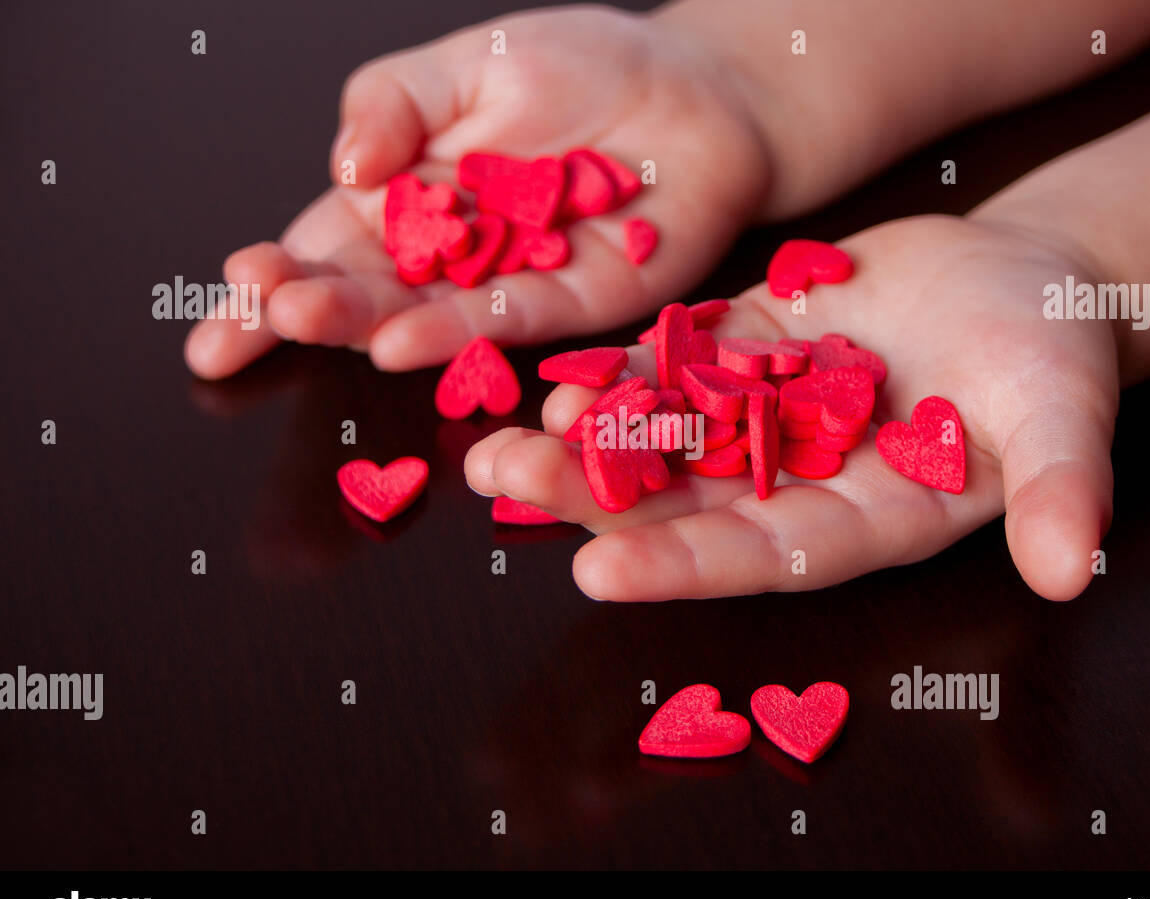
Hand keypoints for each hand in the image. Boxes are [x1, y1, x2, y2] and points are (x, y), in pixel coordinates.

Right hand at [184, 6, 769, 378]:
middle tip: (258, 313)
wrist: (693, 91)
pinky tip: (404, 337)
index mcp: (409, 201)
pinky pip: (511, 322)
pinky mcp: (576, 303)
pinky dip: (458, 332)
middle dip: (306, 305)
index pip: (322, 250)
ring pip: (427, 318)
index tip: (211, 331)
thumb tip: (342, 164)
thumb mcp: (465, 64)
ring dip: (365, 324)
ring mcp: (510, 286)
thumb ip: (392, 104)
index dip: (266, 291)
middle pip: (366, 292)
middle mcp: (451, 258)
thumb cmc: (580, 70)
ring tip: (305, 321)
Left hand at [465, 215, 1119, 601]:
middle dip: (596, 502)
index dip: (689, 565)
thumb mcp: (1065, 420)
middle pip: (688, 505)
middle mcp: (800, 481)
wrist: (1024, 284)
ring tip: (497, 448)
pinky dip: (620, 375)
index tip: (602, 574)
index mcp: (865, 519)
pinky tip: (555, 378)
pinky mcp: (751, 354)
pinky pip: (675, 369)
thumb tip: (1073, 569)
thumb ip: (1059, 492)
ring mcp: (768, 419)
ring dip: (580, 448)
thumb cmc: (1054, 359)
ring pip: (663, 444)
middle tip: (509, 486)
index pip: (767, 554)